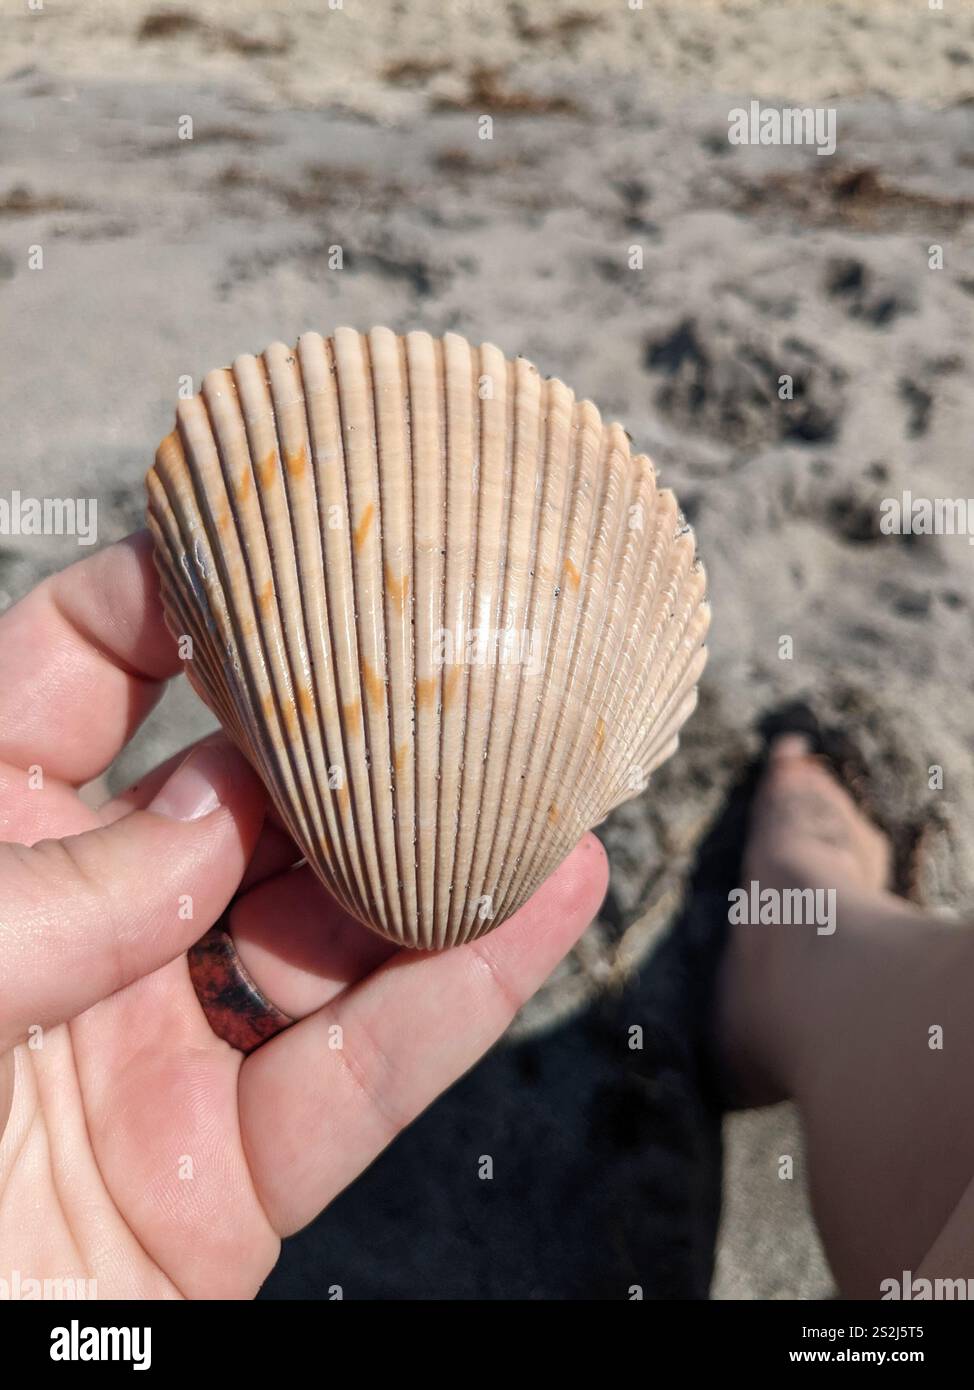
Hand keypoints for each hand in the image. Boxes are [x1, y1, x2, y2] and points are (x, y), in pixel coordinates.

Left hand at [0, 533, 606, 1298]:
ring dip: (429, 856)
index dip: (167, 604)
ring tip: (534, 769)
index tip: (277, 556)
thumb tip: (212, 824)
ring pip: (327, 930)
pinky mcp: (231, 1178)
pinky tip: (551, 900)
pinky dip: (462, 993)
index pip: (73, 674)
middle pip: (235, 797)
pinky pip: (363, 1077)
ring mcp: (163, 1052)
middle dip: (340, 734)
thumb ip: (41, 898)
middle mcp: (83, 935)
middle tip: (445, 661)